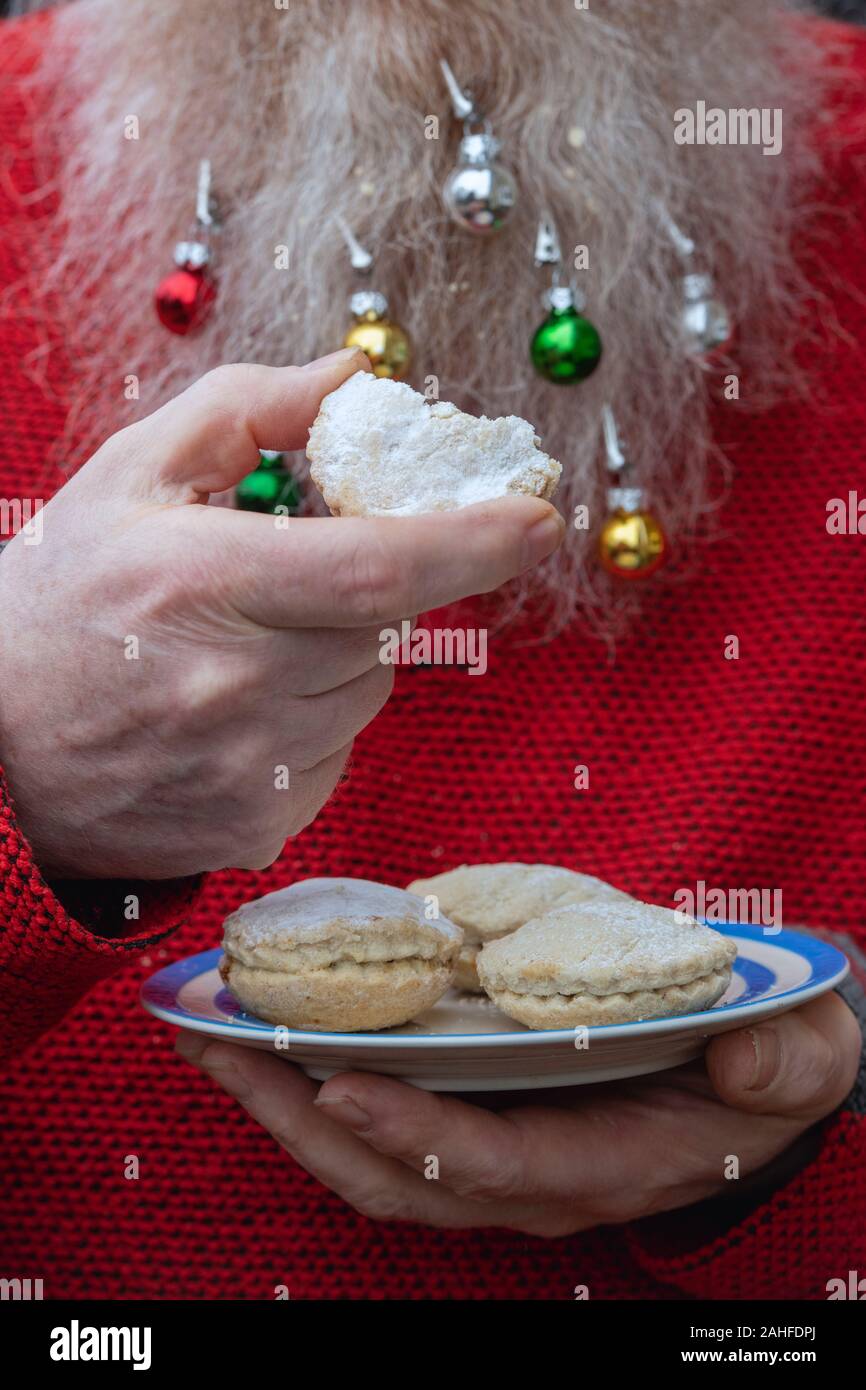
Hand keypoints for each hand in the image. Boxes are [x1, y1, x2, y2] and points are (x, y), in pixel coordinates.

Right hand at [0, 350, 563, 878]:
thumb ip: (245, 410)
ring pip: (366, 695)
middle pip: (383, 631)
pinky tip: (230, 715)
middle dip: (363, 597)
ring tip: (235, 654)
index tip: (540, 520)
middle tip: (284, 585)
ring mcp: (252, 768)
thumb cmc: (56, 600)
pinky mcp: (259, 824)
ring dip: (335, 660)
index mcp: (209, 581)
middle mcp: (238, 684)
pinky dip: (310, 726)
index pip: (380, 563)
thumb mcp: (127, 476)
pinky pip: (336, 758)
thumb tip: (352, 376)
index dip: (473, 541)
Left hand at [175, 992, 859, 1234]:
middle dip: (302, 1122)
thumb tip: (747, 1060)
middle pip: (398, 1179)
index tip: (341, 1088)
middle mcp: (533, 1176)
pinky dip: (315, 1083)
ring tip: (212, 1040)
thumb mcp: (797, 1055)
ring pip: (370, 1158)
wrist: (751, 1081)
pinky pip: (381, 1121)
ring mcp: (495, 1154)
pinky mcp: (476, 1121)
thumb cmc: (765, 1064)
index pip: (499, 1167)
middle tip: (222, 1052)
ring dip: (286, 1103)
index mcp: (606, 1161)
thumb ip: (781, 1063)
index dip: (418, 1140)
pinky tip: (270, 1033)